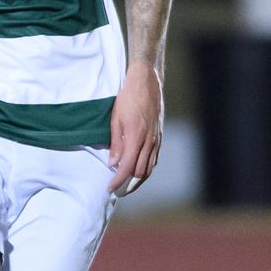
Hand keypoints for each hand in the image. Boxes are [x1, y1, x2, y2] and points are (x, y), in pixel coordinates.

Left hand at [108, 62, 162, 194]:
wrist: (147, 83)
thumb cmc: (128, 98)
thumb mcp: (116, 120)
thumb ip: (116, 143)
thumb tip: (113, 163)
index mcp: (137, 138)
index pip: (127, 167)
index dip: (118, 180)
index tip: (109, 188)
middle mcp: (150, 142)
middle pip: (140, 172)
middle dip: (128, 183)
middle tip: (116, 187)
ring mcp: (157, 139)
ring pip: (150, 167)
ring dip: (138, 177)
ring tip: (126, 182)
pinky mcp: (160, 136)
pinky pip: (154, 158)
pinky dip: (146, 167)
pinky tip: (138, 168)